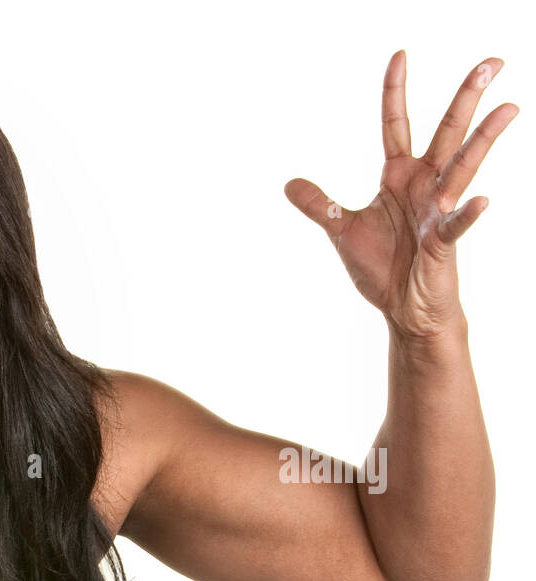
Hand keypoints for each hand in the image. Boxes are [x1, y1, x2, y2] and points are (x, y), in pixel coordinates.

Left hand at [284, 52, 517, 340]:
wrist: (403, 308)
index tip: (400, 54)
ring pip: (464, 166)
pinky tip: (478, 200)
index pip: (397, 125)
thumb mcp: (343, 230)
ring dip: (483, 139)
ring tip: (508, 107)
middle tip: (493, 60)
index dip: (396, 92)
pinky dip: (466, 213)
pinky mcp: (443, 242)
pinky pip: (457, 224)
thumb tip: (289, 183)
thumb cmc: (382, 268)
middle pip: (448, 132)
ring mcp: (438, 210)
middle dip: (467, 97)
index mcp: (399, 177)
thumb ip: (322, 205)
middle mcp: (425, 185)